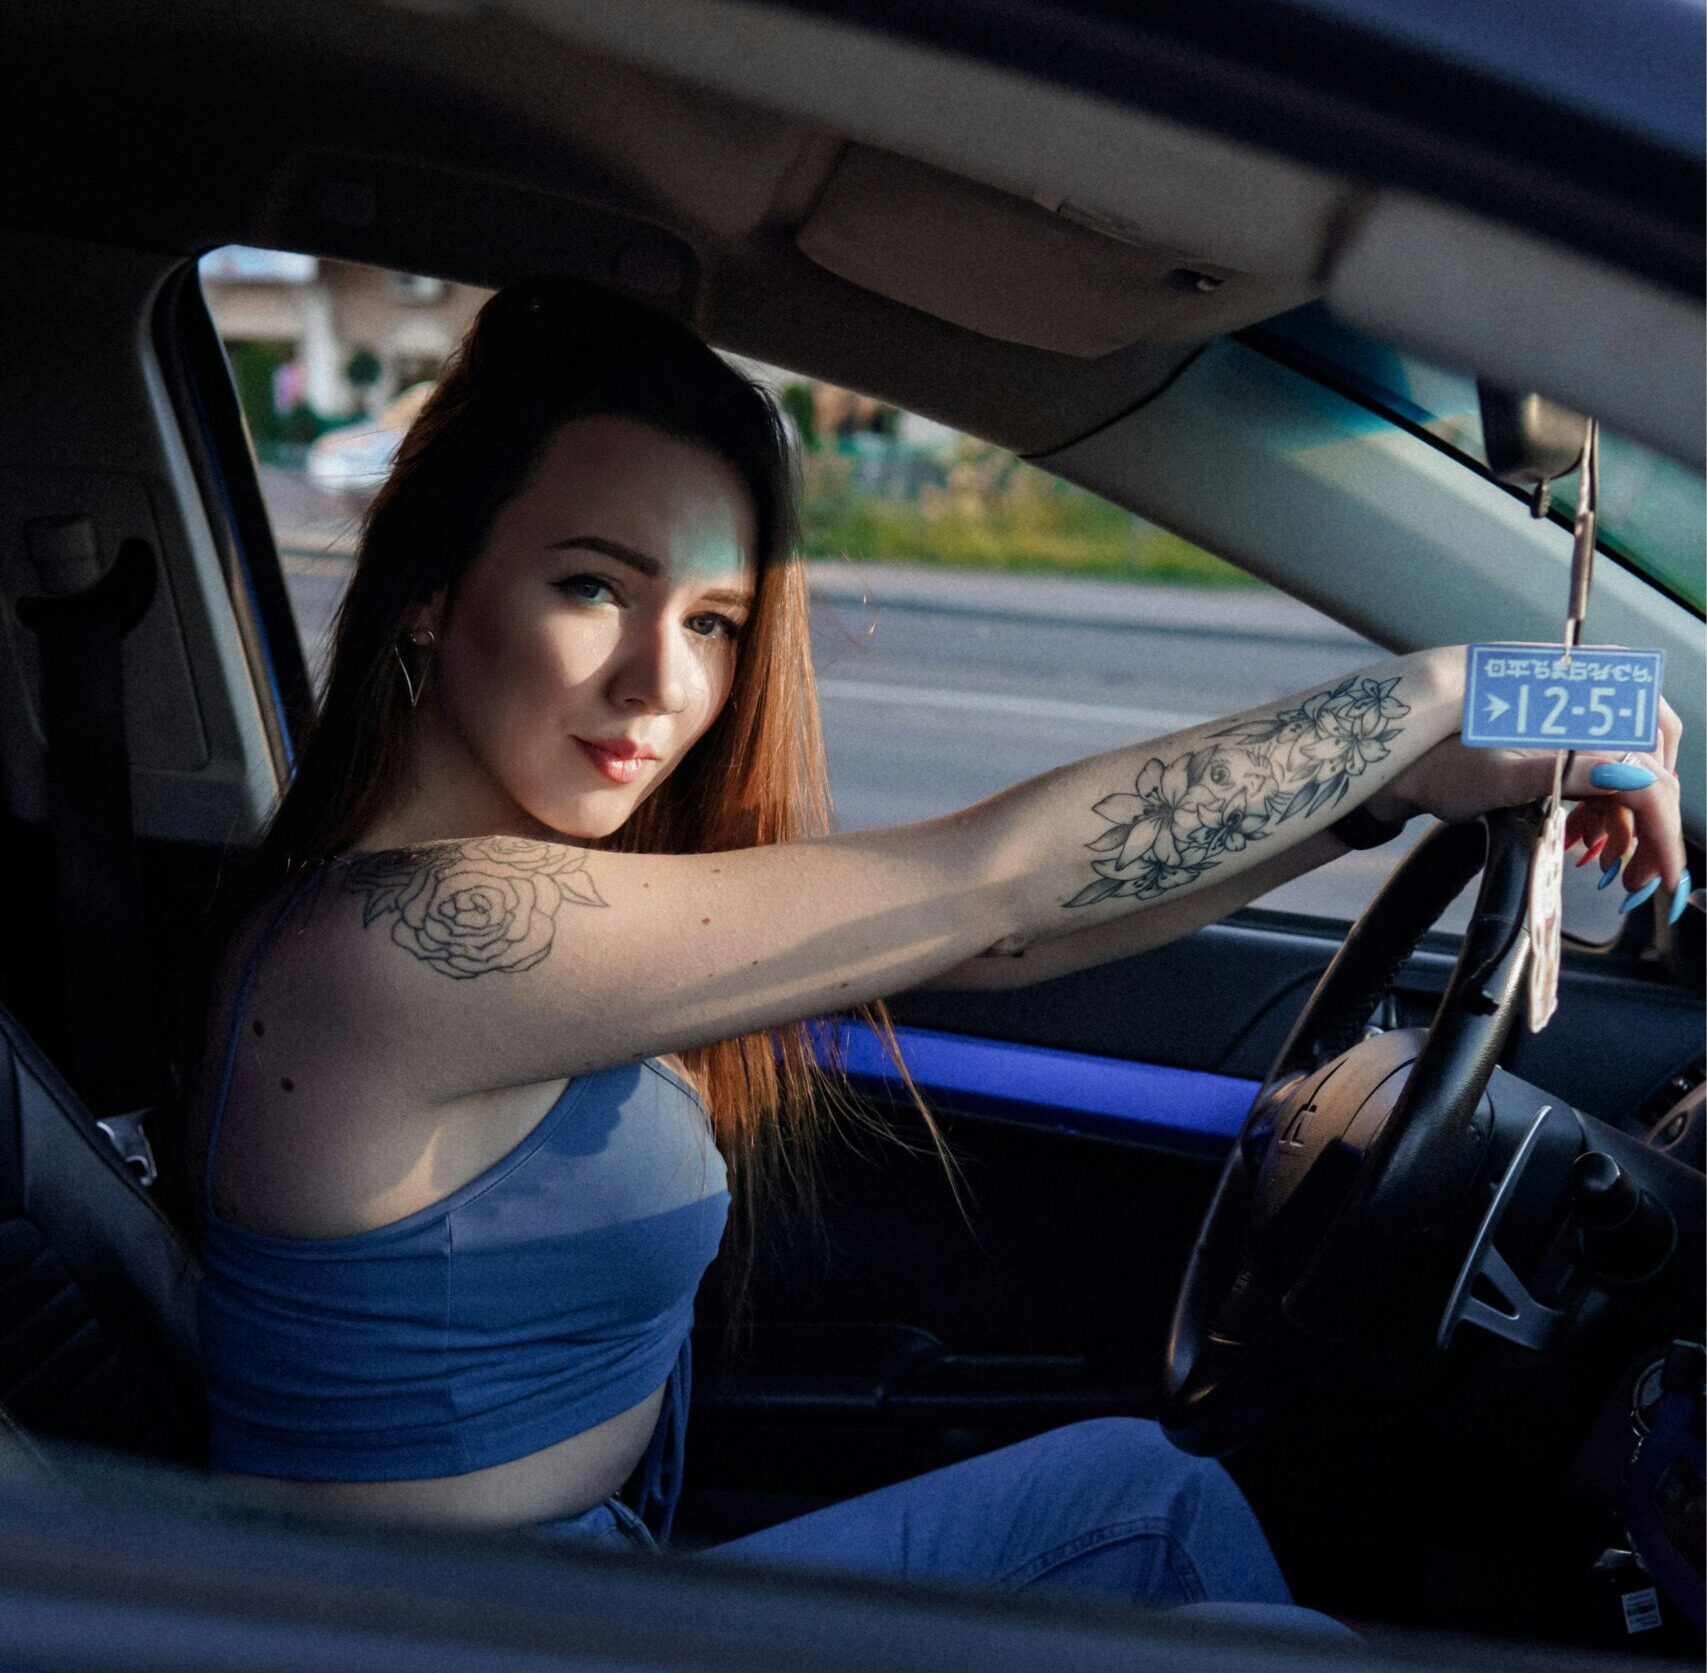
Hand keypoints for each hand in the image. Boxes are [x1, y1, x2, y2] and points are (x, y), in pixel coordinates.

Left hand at [1375, 696, 1687, 913]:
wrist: (1397, 757)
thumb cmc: (1437, 763)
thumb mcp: (1501, 778)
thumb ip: (1570, 775)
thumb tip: (1632, 781)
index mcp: (1576, 713)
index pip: (1648, 777)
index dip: (1662, 833)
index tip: (1665, 879)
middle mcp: (1584, 709)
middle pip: (1652, 771)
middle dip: (1651, 830)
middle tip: (1637, 881)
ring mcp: (1575, 725)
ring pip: (1631, 775)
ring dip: (1627, 823)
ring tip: (1606, 867)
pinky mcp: (1562, 740)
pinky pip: (1603, 774)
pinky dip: (1603, 810)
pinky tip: (1584, 841)